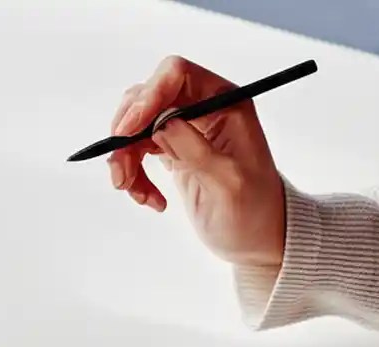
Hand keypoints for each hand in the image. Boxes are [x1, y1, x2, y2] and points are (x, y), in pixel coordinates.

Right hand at [107, 56, 285, 267]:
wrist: (257, 239)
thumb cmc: (254, 211)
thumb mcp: (228, 183)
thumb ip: (195, 150)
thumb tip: (160, 123)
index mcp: (225, 103)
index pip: (176, 74)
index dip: (148, 97)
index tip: (128, 131)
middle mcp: (203, 108)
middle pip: (147, 98)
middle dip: (128, 134)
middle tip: (122, 172)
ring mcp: (185, 128)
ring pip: (136, 125)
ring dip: (125, 158)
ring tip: (134, 192)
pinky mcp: (172, 150)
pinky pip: (137, 149)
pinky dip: (133, 173)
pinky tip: (149, 199)